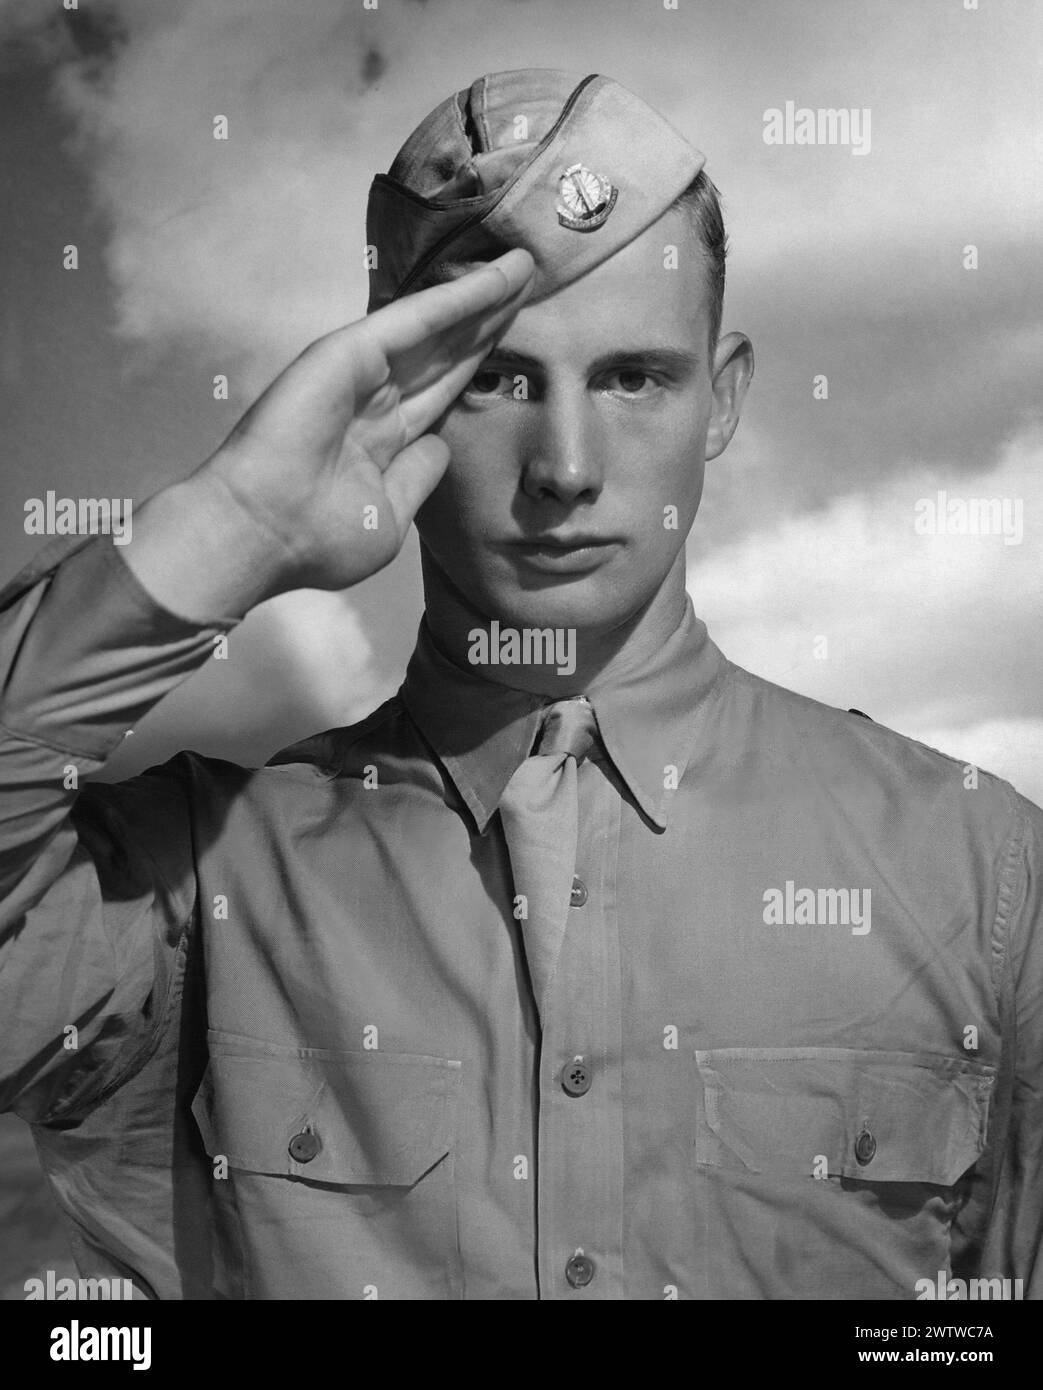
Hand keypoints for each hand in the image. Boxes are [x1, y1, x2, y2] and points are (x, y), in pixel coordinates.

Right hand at [194, 248, 533, 594]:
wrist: (262, 537)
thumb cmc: (313, 539)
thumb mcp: (389, 516)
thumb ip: (418, 476)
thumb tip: (440, 445)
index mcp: (382, 436)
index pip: (443, 388)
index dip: (479, 362)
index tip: (519, 340)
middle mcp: (374, 396)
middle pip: (448, 349)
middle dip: (489, 319)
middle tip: (531, 282)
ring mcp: (362, 370)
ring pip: (438, 325)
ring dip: (482, 295)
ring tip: (525, 265)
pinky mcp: (351, 351)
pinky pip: (418, 319)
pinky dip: (458, 297)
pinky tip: (496, 278)